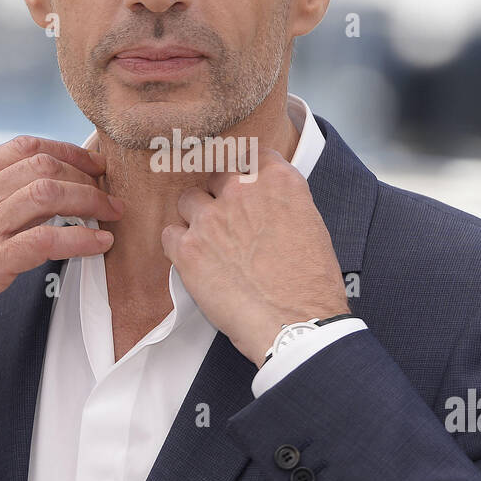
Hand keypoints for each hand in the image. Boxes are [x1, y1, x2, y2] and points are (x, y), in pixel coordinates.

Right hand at [0, 136, 124, 377]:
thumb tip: (25, 196)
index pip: (22, 147)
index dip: (67, 150)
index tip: (92, 164)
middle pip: (42, 165)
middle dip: (86, 176)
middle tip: (110, 194)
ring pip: (48, 194)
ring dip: (91, 202)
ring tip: (112, 216)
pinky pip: (46, 240)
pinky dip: (80, 239)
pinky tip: (99, 244)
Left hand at [161, 148, 349, 367]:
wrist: (296, 325)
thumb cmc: (310, 285)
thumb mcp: (310, 226)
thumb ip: (282, 202)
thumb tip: (265, 202)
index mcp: (278, 180)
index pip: (251, 155)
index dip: (246, 174)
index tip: (244, 190)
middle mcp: (242, 189)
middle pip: (216, 176)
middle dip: (220, 197)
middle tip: (229, 225)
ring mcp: (211, 217)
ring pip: (188, 200)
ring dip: (197, 219)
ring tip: (211, 245)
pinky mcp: (187, 248)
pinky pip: (170, 234)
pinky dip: (179, 247)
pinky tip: (196, 264)